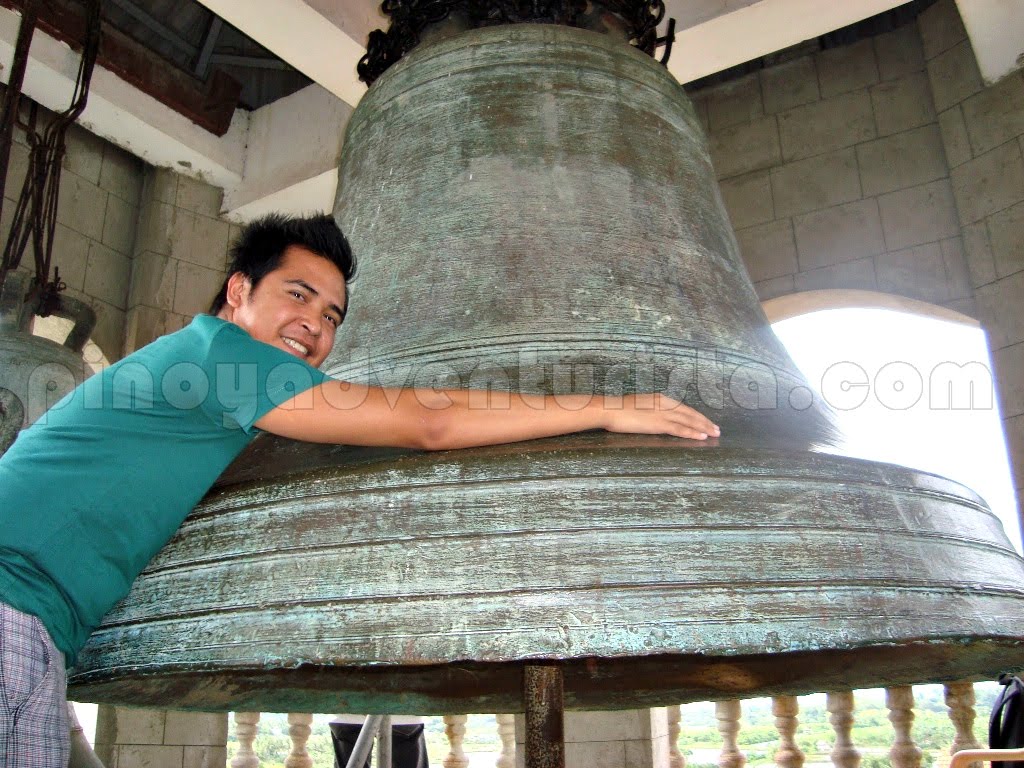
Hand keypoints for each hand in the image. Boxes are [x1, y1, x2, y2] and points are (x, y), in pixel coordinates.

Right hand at [602, 394, 719, 439]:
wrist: (610, 410)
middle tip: (717, 429)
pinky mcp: (659, 424)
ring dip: (703, 428)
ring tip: (714, 434)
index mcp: (660, 398)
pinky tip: (701, 437)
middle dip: (705, 422)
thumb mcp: (638, 406)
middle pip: (690, 413)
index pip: (683, 408)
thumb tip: (654, 416)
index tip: (706, 421)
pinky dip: (692, 433)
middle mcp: (665, 404)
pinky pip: (680, 429)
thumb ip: (650, 410)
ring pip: (689, 421)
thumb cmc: (618, 409)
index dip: (696, 415)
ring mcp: (662, 414)